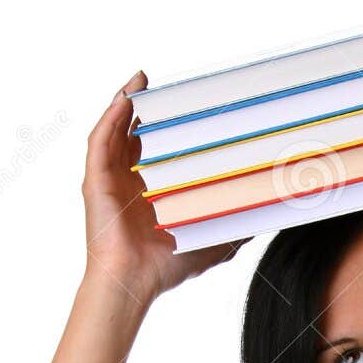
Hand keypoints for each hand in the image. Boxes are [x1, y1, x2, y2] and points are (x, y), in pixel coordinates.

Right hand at [81, 69, 250, 304]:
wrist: (134, 282)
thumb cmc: (166, 268)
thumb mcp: (212, 243)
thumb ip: (236, 230)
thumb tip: (266, 220)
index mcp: (149, 192)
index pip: (158, 151)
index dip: (168, 128)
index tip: (187, 108)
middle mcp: (127, 181)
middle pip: (134, 134)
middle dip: (146, 108)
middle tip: (164, 86)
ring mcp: (109, 179)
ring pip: (115, 130)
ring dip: (125, 102)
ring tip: (141, 80)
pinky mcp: (95, 180)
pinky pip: (100, 140)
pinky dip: (111, 117)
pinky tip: (125, 99)